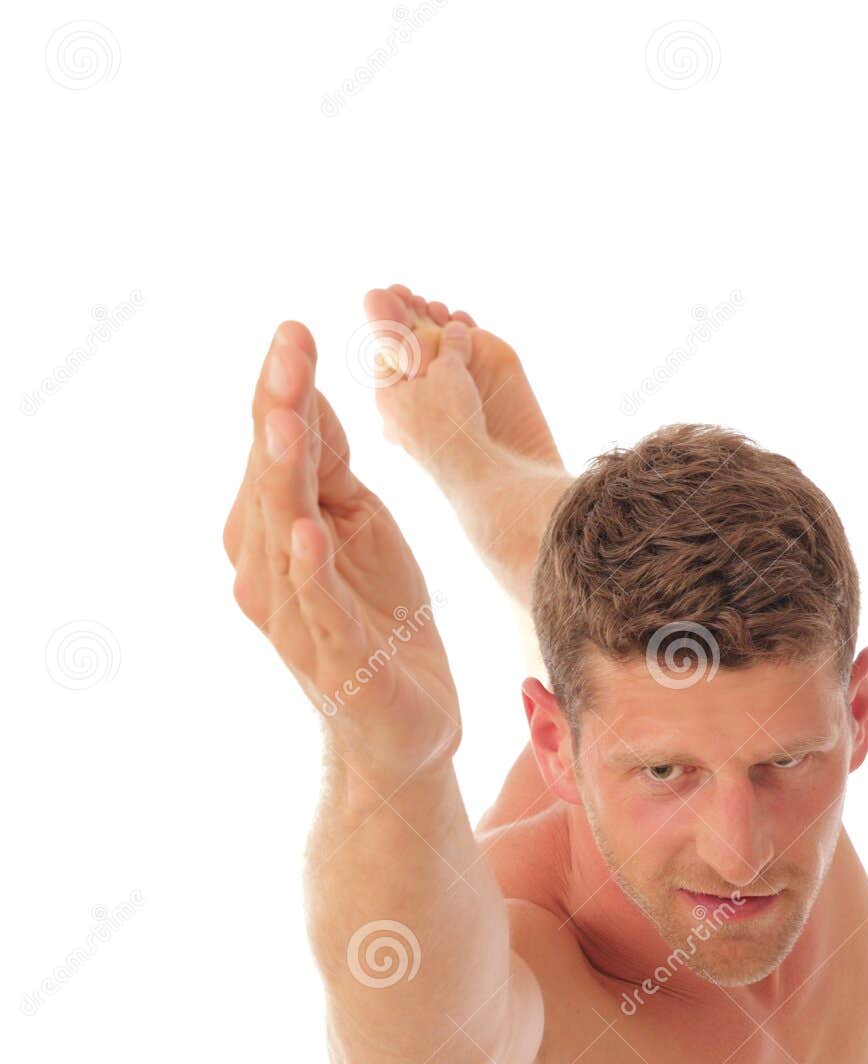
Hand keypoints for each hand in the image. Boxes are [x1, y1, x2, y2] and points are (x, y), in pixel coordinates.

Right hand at [223, 322, 461, 785]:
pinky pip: (317, 610)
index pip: (277, 450)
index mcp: (277, 533)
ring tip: (290, 422)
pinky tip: (310, 532)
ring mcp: (298, 620)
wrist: (402, 734)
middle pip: (271, 481)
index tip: (297, 329)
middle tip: (290, 348)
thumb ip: (332, 471)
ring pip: (283, 537)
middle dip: (280, 412)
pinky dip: (310, 572)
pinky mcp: (335, 662)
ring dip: (285, 479)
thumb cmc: (380, 625)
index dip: (284, 390)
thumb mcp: (363, 530)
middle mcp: (269, 573)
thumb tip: (309, 394)